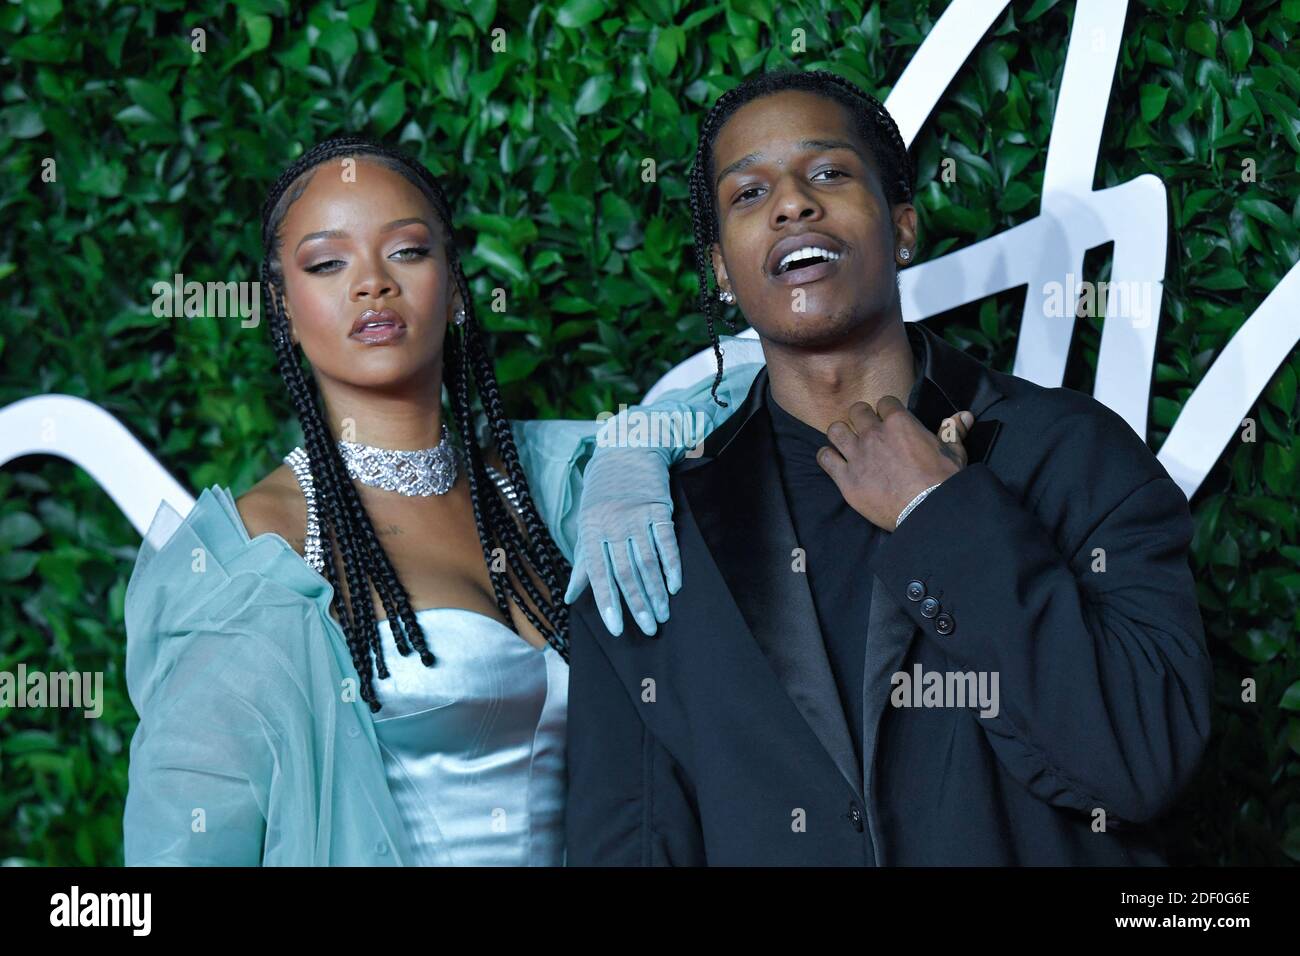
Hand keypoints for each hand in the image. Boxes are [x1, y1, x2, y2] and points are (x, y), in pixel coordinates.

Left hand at [563, 447, 680, 636]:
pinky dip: (672, 566)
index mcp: (591, 530)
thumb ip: (582, 563)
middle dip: (637, 604)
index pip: (599, 574)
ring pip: (647, 561)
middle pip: (626, 572)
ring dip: (656, 592)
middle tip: (649, 629)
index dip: (608, 602)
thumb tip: (570, 597)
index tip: (616, 629)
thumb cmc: (602, 491)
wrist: (627, 448)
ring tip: (663, 614)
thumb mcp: (587, 523)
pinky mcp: (659, 507)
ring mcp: (636, 515)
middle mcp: (612, 524)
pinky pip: (666, 542)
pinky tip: (675, 586)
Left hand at [816, 401, 973, 530]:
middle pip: (856, 411)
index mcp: (900, 423)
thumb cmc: (943, 481)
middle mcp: (874, 434)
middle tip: (866, 430)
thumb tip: (964, 415)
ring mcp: (857, 455)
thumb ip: (953, 430)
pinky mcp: (846, 478)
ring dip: (840, 434)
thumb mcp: (954, 452)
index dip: (886, 410)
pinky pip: (824, 458)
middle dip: (861, 418)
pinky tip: (834, 461)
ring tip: (846, 443)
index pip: (884, 402)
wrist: (928, 510)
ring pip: (835, 430)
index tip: (888, 420)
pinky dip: (827, 457)